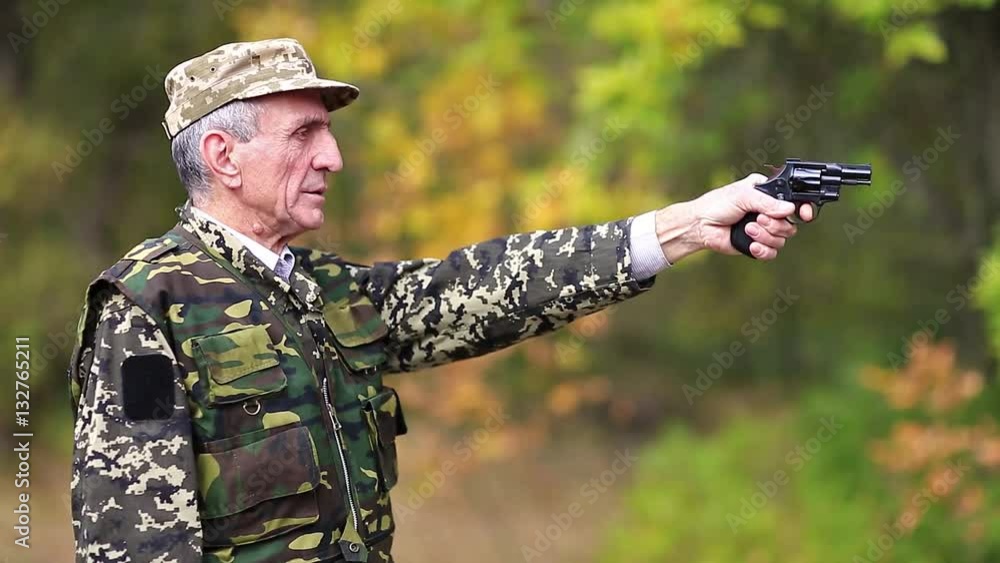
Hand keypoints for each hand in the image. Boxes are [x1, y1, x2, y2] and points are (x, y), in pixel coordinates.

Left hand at [655, 174, 814, 262]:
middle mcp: (769, 212)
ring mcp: (764, 229)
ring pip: (783, 239)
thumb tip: (789, 209)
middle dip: (774, 224)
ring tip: (748, 229)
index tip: (804, 214)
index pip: (795, 201)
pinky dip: (763, 250)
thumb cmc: (717, 205)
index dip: (804, 208)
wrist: (701, 226)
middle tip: (757, 219)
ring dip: (765, 236)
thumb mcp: (742, 196)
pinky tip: (752, 246)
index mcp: (768, 194)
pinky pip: (772, 252)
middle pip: (791, 224)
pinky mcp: (757, 245)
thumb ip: (767, 202)